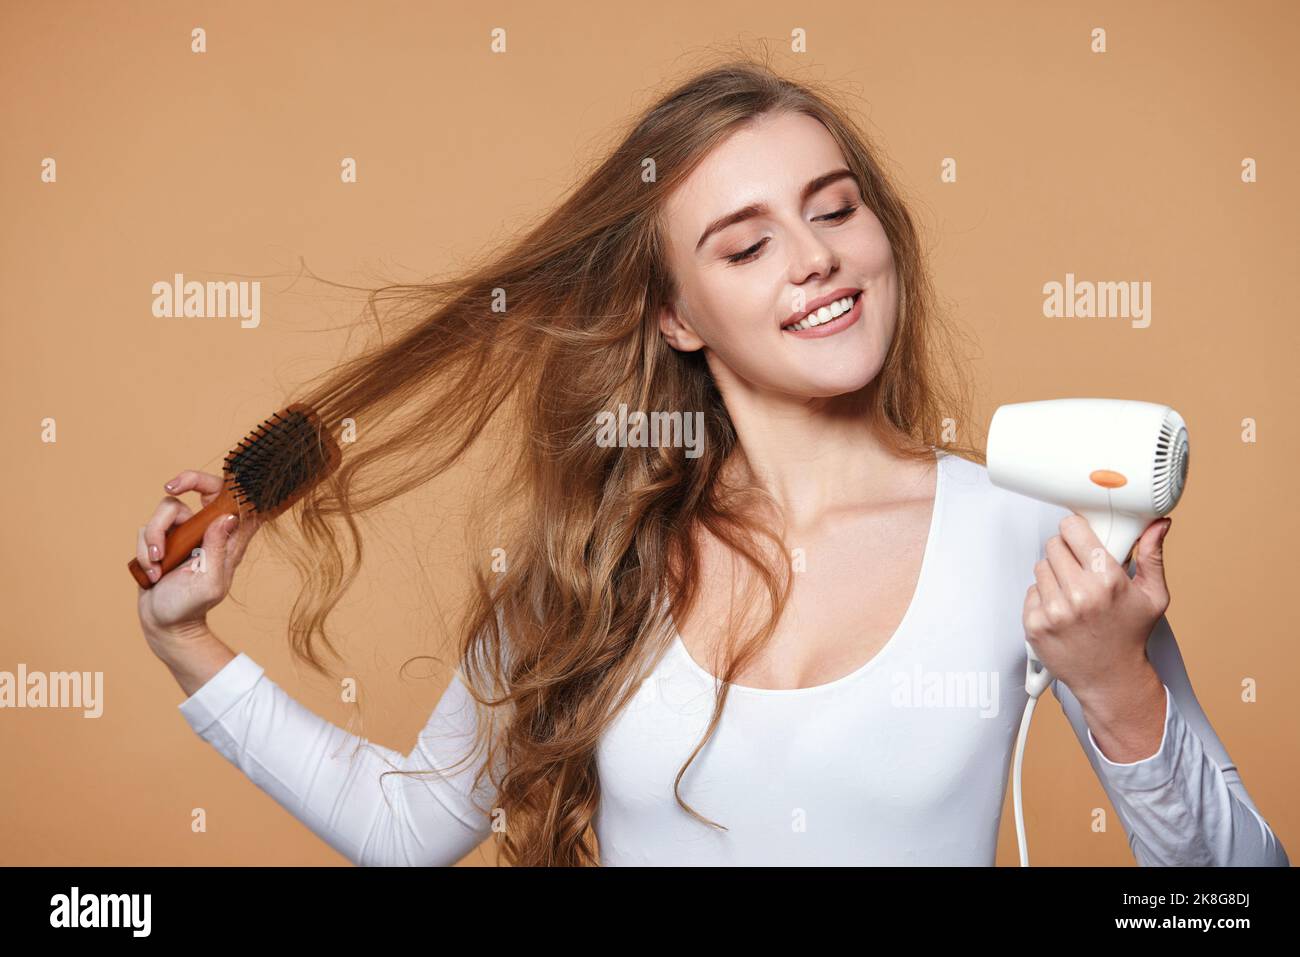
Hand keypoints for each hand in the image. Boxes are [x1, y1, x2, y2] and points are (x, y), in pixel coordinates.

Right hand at [135, 470, 260, 651]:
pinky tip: (154, 574)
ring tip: (158, 564)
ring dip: (155, 537)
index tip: (213, 480)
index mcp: (227, 538)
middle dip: (183, 483)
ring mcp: (182, 534)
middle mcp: (205, 530)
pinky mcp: (161, 541)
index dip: (226, 482)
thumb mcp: (209, 580)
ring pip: (166, 510)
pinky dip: (145, 552)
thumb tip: (227, 517)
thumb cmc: (192, 606)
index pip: (232, 499)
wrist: (165, 623)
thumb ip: (217, 548)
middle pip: (196, 489)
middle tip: (171, 487)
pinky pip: (147, 530)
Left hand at [1022, 514, 1172, 700]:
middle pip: (1053, 545)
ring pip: (1040, 567)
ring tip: (1073, 592)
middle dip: (1066, 552)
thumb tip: (1157, 525)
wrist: (1111, 679)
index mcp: (1107, 580)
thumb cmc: (1130, 636)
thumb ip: (1152, 556)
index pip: (1072, 529)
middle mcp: (1079, 594)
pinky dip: (1043, 597)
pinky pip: (1030, 591)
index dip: (1076, 530)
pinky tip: (1062, 609)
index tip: (1079, 536)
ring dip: (1054, 575)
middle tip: (1080, 568)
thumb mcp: (1152, 596)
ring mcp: (1054, 610)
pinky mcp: (1035, 624)